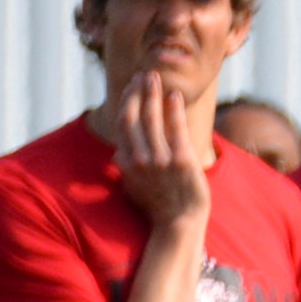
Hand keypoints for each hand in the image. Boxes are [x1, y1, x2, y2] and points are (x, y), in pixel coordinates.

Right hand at [110, 73, 211, 228]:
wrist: (178, 225)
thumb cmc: (158, 206)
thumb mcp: (133, 185)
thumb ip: (125, 167)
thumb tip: (118, 154)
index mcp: (126, 161)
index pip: (121, 123)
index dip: (126, 101)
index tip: (131, 87)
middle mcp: (139, 158)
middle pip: (133, 116)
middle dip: (137, 92)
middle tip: (144, 75)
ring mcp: (160, 159)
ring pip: (152, 118)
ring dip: (152, 94)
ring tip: (155, 78)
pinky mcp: (182, 162)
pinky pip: (176, 129)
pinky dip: (173, 110)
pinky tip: (174, 96)